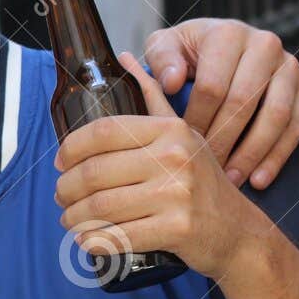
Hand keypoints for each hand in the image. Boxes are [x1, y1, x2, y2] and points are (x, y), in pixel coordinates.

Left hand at [54, 53, 263, 280]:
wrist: (238, 231)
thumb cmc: (201, 181)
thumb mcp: (182, 134)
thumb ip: (152, 98)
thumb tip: (124, 58)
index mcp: (170, 130)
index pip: (102, 131)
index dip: (70, 148)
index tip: (59, 163)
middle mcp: (174, 157)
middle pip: (94, 172)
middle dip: (66, 189)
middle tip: (61, 197)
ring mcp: (178, 193)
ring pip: (101, 206)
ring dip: (74, 217)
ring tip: (69, 218)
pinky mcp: (178, 228)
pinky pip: (118, 235)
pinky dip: (94, 240)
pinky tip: (87, 239)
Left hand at [143, 18, 298, 188]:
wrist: (222, 47)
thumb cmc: (185, 53)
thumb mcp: (164, 47)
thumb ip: (161, 60)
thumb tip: (172, 82)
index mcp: (227, 34)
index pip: (212, 86)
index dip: (197, 120)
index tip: (183, 146)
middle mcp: (264, 44)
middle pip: (244, 102)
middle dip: (223, 141)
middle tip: (205, 169)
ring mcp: (289, 66)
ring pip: (276, 117)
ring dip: (252, 154)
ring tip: (230, 179)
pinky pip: (295, 127)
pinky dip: (277, 157)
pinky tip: (258, 180)